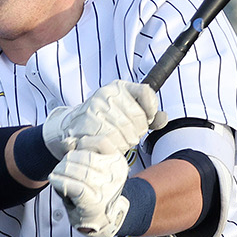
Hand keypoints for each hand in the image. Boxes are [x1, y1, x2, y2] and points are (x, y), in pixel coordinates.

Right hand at [40, 81, 158, 158]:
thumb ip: (148, 114)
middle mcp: (106, 94)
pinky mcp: (86, 127)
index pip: (146, 92)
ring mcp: (95, 109)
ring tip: (118, 141)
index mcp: (118, 87)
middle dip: (138, 132)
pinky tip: (111, 147)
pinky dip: (114, 149)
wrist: (72, 124)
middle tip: (129, 135)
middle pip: (139, 118)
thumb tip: (163, 118)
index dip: (151, 109)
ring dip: (126, 142)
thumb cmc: (105, 118)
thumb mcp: (127, 109)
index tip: (147, 119)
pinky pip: (111, 143)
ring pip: (127, 132)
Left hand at [49, 149, 132, 236]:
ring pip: (79, 171)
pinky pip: (75, 187)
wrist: (102, 220)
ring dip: (62, 171)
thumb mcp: (95, 169)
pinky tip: (55, 181)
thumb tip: (68, 142)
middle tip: (60, 166)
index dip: (83, 142)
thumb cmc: (95, 192)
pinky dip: (61, 182)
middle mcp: (116, 175)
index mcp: (118, 163)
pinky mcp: (95, 202)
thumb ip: (83, 152)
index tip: (74, 150)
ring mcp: (106, 189)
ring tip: (56, 174)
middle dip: (68, 159)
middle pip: (86, 156)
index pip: (101, 142)